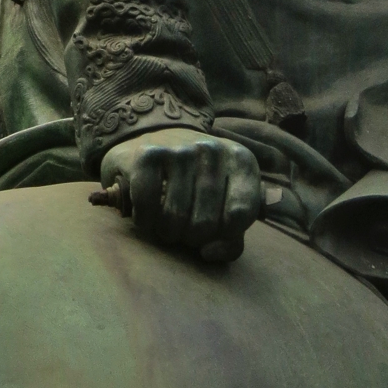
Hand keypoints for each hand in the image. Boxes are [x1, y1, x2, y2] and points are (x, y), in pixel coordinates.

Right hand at [91, 128, 262, 263]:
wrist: (155, 135)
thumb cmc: (195, 181)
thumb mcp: (224, 200)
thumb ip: (233, 234)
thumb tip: (209, 253)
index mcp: (241, 160)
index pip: (242, 214)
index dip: (225, 237)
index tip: (212, 235)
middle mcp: (213, 151)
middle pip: (205, 224)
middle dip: (191, 237)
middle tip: (185, 226)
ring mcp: (181, 150)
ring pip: (174, 220)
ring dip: (166, 232)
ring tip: (166, 220)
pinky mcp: (149, 155)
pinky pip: (147, 209)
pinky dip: (144, 221)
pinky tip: (147, 213)